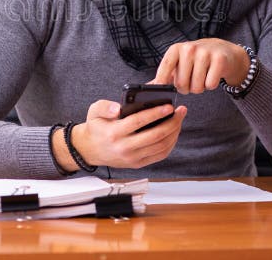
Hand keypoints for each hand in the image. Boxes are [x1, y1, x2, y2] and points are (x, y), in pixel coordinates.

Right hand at [72, 100, 186, 169]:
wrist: (90, 150)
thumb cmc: (96, 127)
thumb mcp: (94, 111)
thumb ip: (105, 106)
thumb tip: (118, 108)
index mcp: (114, 133)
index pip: (138, 122)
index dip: (155, 113)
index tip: (169, 106)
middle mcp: (124, 148)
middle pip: (155, 136)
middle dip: (172, 122)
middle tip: (181, 111)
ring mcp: (133, 158)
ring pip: (161, 146)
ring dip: (174, 132)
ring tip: (179, 119)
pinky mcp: (138, 163)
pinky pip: (160, 155)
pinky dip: (171, 143)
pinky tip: (174, 132)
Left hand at [151, 38, 249, 93]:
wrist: (221, 50)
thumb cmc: (195, 60)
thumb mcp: (178, 63)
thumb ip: (164, 75)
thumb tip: (148, 87)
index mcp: (176, 49)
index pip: (165, 67)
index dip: (162, 81)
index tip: (160, 91)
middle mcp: (189, 48)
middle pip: (182, 84)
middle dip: (186, 88)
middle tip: (190, 81)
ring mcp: (205, 53)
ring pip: (197, 87)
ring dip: (199, 88)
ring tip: (201, 78)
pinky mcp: (219, 59)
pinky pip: (211, 85)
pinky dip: (211, 85)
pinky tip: (211, 75)